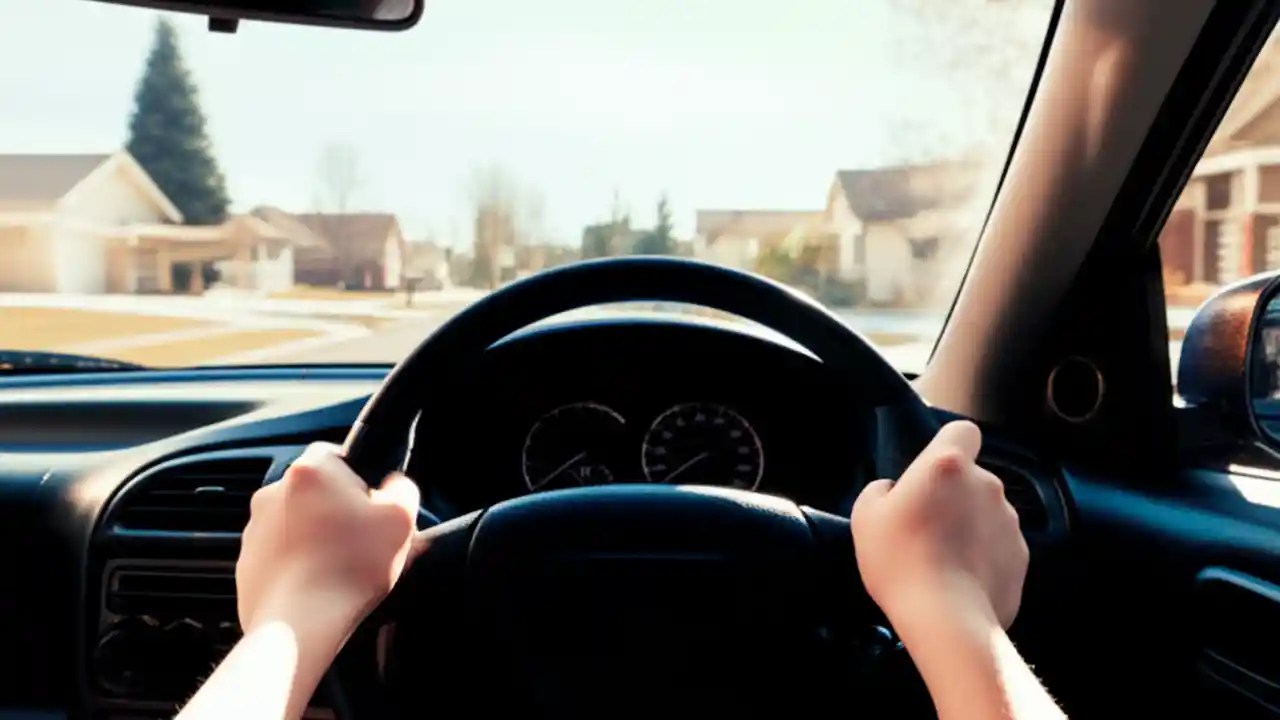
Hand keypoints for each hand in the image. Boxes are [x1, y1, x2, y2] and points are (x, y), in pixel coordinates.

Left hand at [236, 443, 421, 640]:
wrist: (300, 625)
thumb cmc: (351, 567)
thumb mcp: (401, 519)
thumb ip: (402, 488)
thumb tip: (393, 485)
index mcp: (309, 472)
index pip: (334, 453)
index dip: (357, 478)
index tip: (369, 506)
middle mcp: (272, 493)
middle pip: (313, 491)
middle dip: (334, 510)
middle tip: (359, 539)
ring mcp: (253, 530)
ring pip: (294, 523)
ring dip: (313, 537)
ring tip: (338, 568)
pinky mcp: (244, 563)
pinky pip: (278, 555)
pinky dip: (295, 565)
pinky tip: (316, 585)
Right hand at [851, 420, 1027, 632]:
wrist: (946, 618)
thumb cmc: (901, 561)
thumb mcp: (865, 516)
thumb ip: (880, 490)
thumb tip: (893, 491)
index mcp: (947, 466)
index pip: (962, 431)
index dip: (949, 444)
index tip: (933, 468)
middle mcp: (986, 485)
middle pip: (971, 478)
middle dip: (952, 496)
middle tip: (923, 526)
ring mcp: (1009, 522)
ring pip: (985, 513)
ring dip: (968, 527)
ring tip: (940, 558)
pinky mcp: (1021, 557)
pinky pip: (997, 546)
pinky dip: (982, 557)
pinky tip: (959, 579)